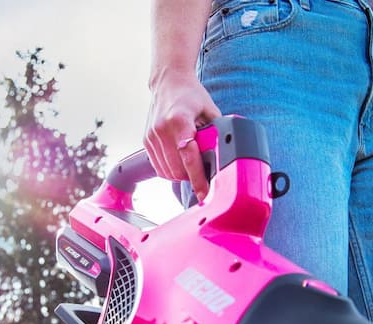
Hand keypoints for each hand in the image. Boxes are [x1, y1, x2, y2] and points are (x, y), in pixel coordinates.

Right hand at [145, 70, 221, 201]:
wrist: (168, 81)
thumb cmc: (191, 95)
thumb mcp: (210, 110)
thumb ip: (216, 134)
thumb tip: (225, 156)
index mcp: (179, 121)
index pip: (188, 158)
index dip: (198, 179)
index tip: (205, 193)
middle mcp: (162, 130)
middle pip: (177, 170)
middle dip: (191, 178)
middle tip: (202, 176)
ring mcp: (152, 136)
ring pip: (167, 172)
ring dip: (180, 176)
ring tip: (190, 167)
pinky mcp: (146, 141)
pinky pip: (159, 167)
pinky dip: (170, 171)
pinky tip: (179, 163)